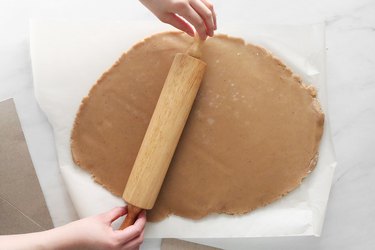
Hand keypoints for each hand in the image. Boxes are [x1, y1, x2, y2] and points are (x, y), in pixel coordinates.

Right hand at [0, 206, 145, 249]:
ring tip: (133, 224)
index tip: (142, 212)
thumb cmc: (81, 231)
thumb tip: (126, 209)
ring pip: (134, 247)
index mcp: (115, 241)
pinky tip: (126, 234)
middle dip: (141, 228)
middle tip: (139, 217)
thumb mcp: (102, 218)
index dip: (142, 220)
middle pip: (138, 240)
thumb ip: (117, 213)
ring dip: (137, 236)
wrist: (68, 241)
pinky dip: (130, 243)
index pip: (137, 230)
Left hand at [140, 0, 216, 39]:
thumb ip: (180, 25)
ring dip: (212, 17)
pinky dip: (208, 9)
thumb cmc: (153, 2)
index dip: (203, 32)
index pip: (198, 22)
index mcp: (181, 6)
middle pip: (207, 13)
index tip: (204, 39)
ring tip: (212, 26)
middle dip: (210, 26)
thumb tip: (192, 33)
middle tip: (210, 35)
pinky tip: (207, 16)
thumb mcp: (164, 17)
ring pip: (209, 4)